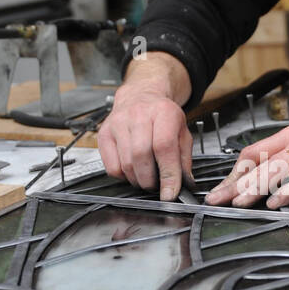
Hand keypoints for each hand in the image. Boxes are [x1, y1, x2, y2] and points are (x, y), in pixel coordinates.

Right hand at [97, 52, 192, 198]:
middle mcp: (138, 115)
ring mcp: (118, 123)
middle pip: (141, 156)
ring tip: (146, 178)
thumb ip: (184, 159)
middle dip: (150, 180)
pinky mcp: (104, 134)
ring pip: (126, 164)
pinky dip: (123, 176)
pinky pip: (112, 167)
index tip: (170, 193)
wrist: (140, 96)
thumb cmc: (162, 117)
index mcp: (163, 112)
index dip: (168, 174)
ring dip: (138, 180)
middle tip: (156, 186)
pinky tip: (132, 170)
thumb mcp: (182, 132)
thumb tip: (184, 184)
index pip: (164, 147)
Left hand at [204, 121, 288, 208]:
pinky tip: (275, 203)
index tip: (222, 189)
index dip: (235, 172)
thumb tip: (264, 174)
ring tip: (239, 202)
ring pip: (278, 169)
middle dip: (235, 183)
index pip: (254, 152)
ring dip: (256, 186)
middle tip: (217, 199)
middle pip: (260, 162)